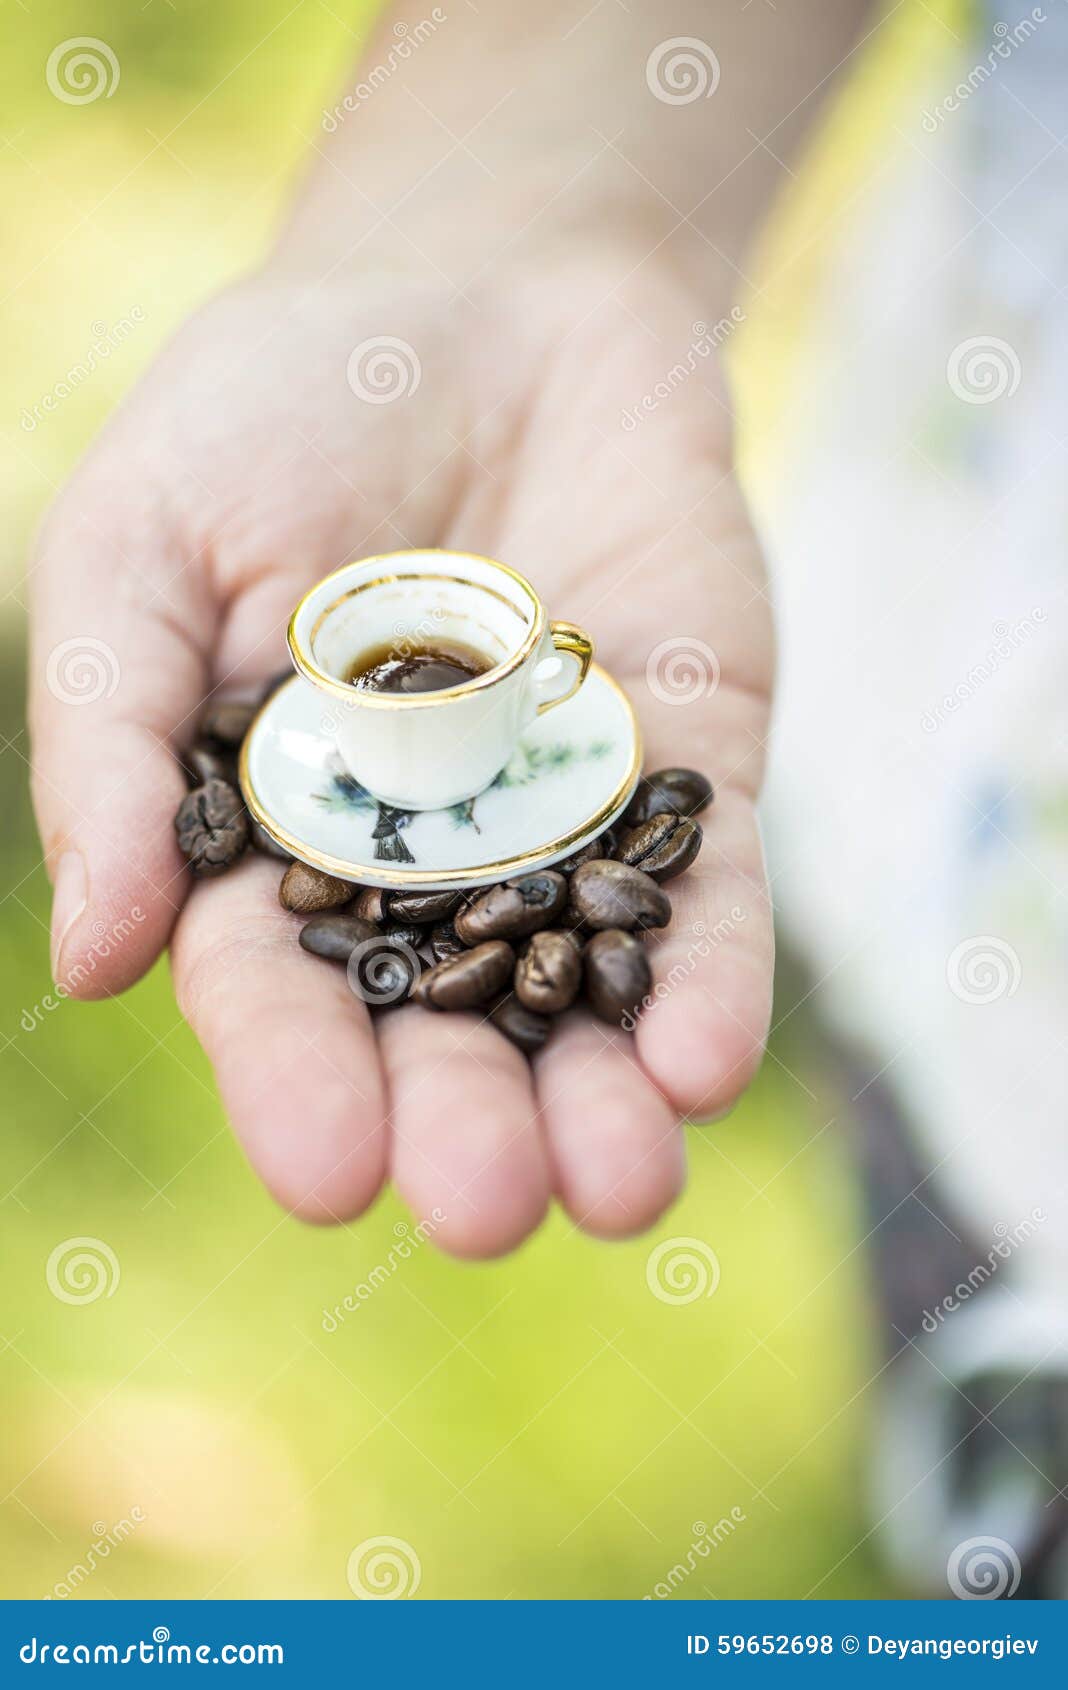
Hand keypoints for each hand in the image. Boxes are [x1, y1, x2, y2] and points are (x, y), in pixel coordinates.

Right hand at [30, 249, 772, 1253]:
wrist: (479, 291)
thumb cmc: (272, 415)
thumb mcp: (137, 551)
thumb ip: (109, 750)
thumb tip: (93, 963)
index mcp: (271, 844)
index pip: (275, 988)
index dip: (297, 1079)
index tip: (328, 1170)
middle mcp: (423, 867)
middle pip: (445, 1023)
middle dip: (467, 1122)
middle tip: (486, 1211)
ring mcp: (567, 830)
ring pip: (586, 995)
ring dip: (607, 1098)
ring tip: (619, 1191)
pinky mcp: (694, 779)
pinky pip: (713, 894)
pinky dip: (713, 975)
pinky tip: (706, 1064)